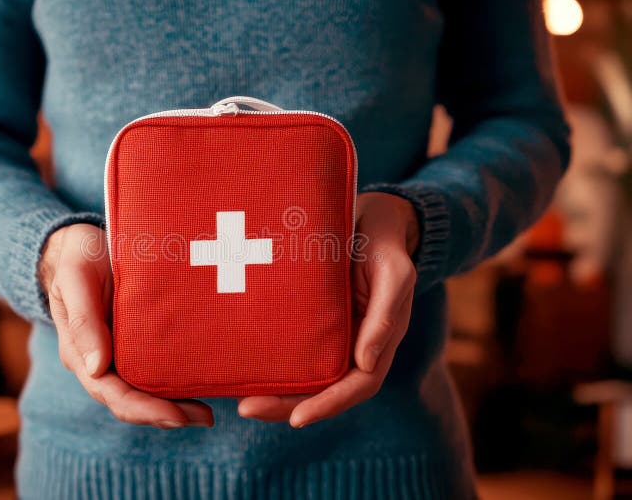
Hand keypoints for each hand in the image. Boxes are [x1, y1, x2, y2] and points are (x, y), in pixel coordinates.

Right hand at [40, 223, 213, 428]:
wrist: (85, 243)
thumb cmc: (78, 257)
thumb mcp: (75, 279)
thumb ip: (83, 320)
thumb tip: (95, 369)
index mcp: (81, 353)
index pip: (111, 393)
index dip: (143, 409)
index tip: (175, 416)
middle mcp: (102, 361)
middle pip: (133, 400)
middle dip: (167, 415)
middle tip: (205, 418)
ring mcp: (121, 353)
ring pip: (147, 391)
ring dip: (177, 405)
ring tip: (209, 413)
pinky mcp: (140, 341)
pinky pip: (158, 369)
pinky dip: (178, 382)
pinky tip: (205, 381)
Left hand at [237, 192, 418, 426]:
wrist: (370, 216)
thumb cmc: (385, 241)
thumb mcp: (395, 272)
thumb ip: (385, 315)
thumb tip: (365, 363)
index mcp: (378, 340)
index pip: (357, 385)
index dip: (328, 405)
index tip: (296, 419)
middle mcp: (354, 344)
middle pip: (323, 389)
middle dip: (287, 405)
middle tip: (247, 408)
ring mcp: (332, 333)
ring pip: (305, 374)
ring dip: (275, 391)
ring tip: (239, 398)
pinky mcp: (311, 318)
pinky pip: (293, 348)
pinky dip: (272, 362)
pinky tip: (242, 365)